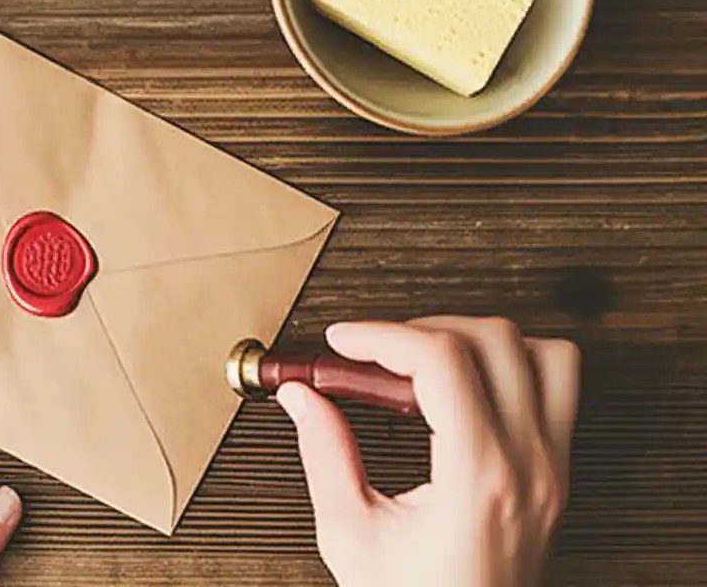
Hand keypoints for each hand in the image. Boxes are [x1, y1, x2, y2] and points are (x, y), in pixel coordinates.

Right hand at [277, 317, 579, 586]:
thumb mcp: (352, 533)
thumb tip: (303, 399)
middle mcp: (529, 466)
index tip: (345, 339)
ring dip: (478, 340)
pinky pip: (559, 385)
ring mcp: (553, 467)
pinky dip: (515, 364)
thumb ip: (325, 455)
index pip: (442, 360)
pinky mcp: (557, 472)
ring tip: (425, 361)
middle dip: (422, 328)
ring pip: (542, 352)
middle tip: (376, 352)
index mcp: (479, 478)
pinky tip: (467, 386)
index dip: (383, 334)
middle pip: (494, 340)